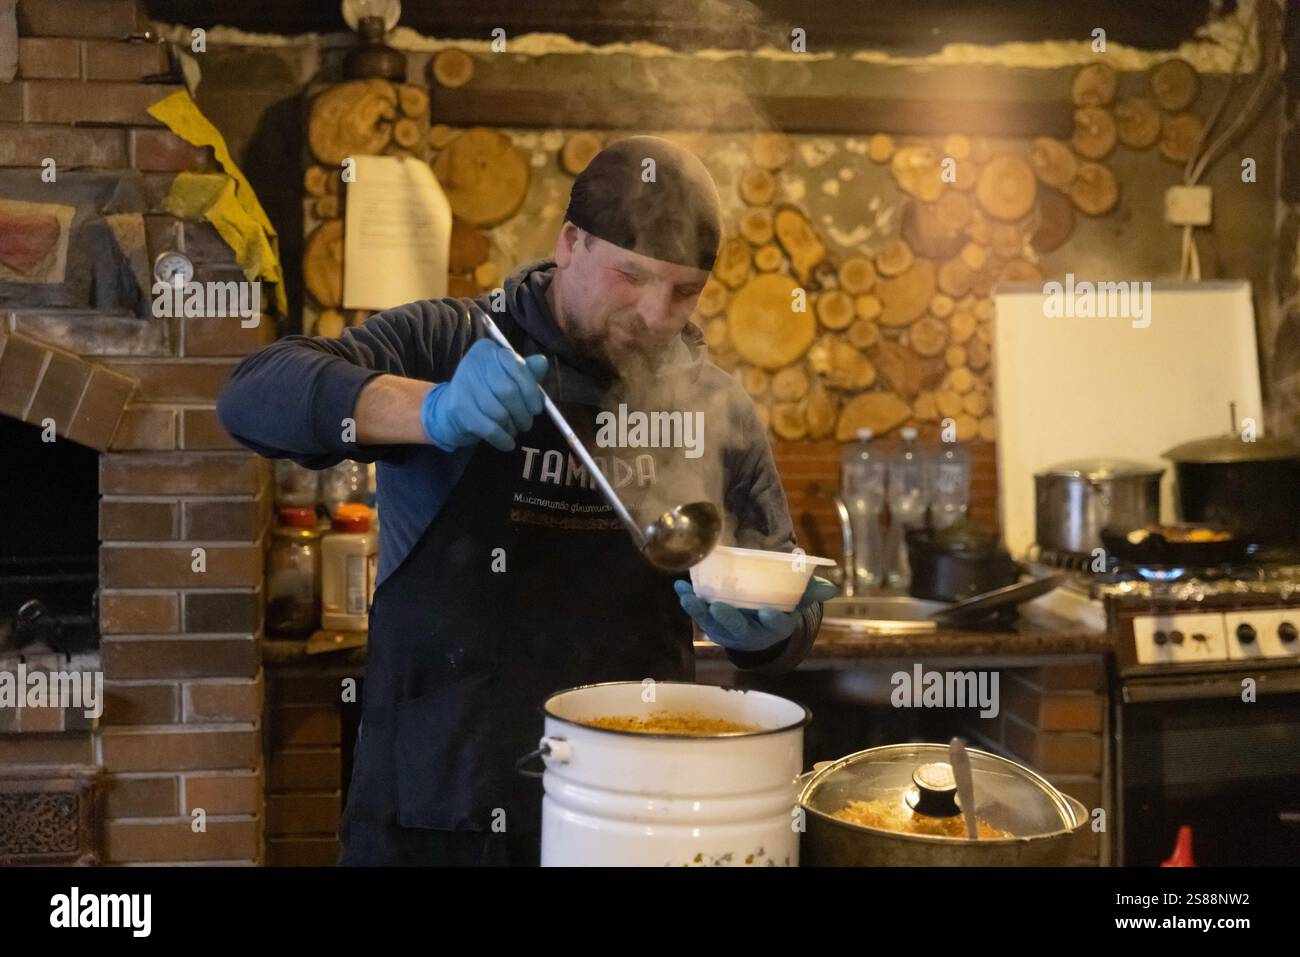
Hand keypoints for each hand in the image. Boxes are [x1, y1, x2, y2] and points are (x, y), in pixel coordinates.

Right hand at [420, 339, 547, 450]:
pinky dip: (502, 438)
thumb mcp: (507, 377)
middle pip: (508, 391)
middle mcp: (473, 362)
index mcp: (487, 350)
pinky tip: (507, 444)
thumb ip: (526, 371)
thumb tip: (542, 362)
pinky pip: (488, 428)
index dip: (531, 391)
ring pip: (499, 412)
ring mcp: (464, 385)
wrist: (452, 411)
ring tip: (514, 431)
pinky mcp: (459, 408)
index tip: (537, 409)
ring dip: (512, 426)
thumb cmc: (486, 391)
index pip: (516, 366)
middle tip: (526, 424)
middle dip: (522, 412)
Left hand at [674, 575, 836, 652]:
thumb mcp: (798, 599)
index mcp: (776, 626)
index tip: (768, 613)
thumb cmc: (780, 605)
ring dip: (700, 610)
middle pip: (739, 628)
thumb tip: (830, 588)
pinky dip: (689, 602)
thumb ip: (810, 591)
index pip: (776, 626)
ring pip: (713, 624)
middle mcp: (751, 632)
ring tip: (689, 596)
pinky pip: (699, 614)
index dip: (772, 620)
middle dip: (728, 619)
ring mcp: (728, 630)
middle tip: (718, 607)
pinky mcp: (712, 624)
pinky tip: (681, 588)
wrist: (758, 621)